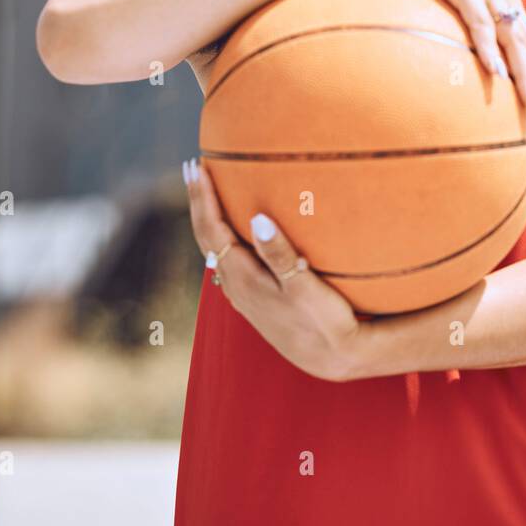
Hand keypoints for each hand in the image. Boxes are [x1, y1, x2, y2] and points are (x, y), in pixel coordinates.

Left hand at [182, 156, 366, 381]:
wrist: (333, 359)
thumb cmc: (325, 321)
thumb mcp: (306, 287)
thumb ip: (281, 254)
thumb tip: (257, 218)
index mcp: (244, 278)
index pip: (212, 230)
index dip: (203, 198)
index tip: (196, 166)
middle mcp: (236, 286)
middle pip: (206, 237)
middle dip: (199, 202)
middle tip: (192, 168)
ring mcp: (244, 294)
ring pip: (215, 248)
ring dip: (209, 218)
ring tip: (208, 191)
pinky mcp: (255, 299)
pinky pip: (229, 259)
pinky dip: (223, 236)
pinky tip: (233, 230)